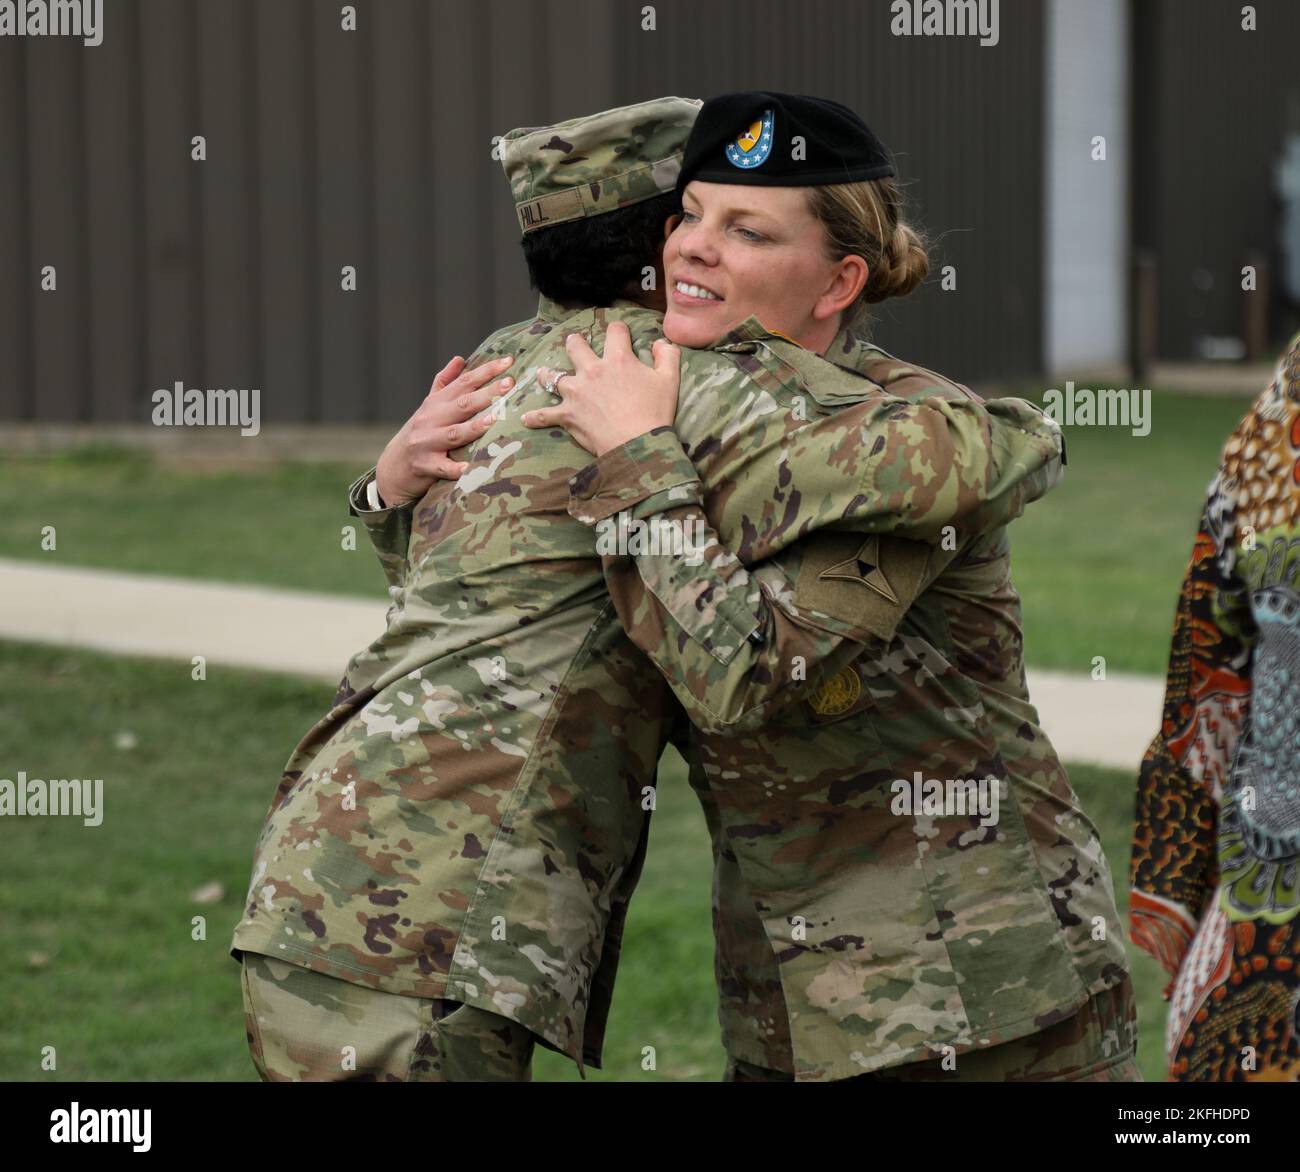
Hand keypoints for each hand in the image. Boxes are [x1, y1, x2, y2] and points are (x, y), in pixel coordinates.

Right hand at [375, 354, 513, 504]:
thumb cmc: (421, 433)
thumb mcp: (429, 406)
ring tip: (495, 420)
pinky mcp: (424, 466)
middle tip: (510, 384)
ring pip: (454, 433)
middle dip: (487, 394)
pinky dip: (455, 468)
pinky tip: (469, 468)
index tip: (508, 362)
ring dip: (474, 427)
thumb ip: (445, 383)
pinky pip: (442, 468)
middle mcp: (431, 419)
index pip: (463, 382)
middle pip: (463, 404)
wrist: (393, 466)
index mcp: (436, 402)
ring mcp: (426, 442)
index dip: (485, 371)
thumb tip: (460, 359)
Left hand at [523, 322, 679, 456]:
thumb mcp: (670, 380)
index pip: (615, 332)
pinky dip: (536, 418)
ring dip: (547, 374)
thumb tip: (660, 342)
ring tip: (543, 373)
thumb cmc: (655, 413)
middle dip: (575, 342)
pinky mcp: (568, 415)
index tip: (620, 333)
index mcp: (617, 359)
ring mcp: (576, 393)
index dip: (619, 330)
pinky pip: (545, 415)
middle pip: (576, 346)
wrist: (638, 445)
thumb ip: (667, 355)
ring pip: (552, 376)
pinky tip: (526, 419)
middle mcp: (592, 371)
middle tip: (575, 343)